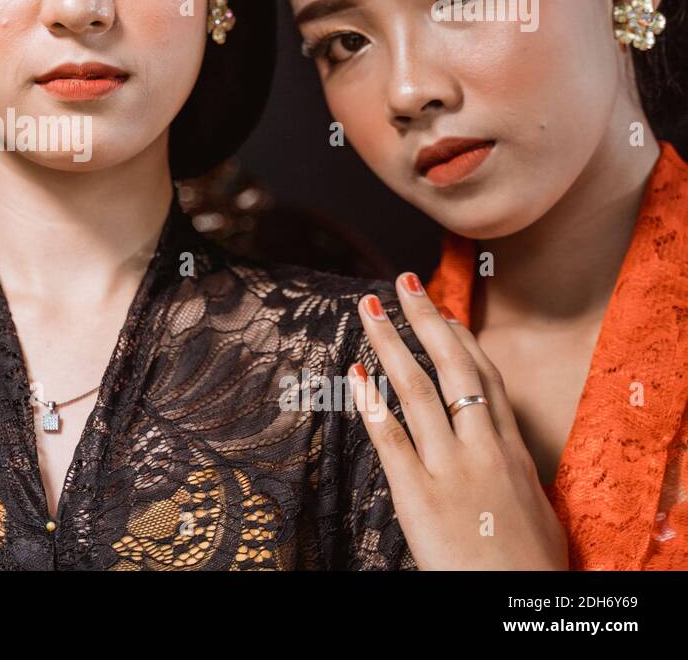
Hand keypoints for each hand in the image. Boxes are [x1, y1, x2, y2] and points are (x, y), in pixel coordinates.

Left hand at [347, 272, 567, 569]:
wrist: (517, 604)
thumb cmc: (526, 566)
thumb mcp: (532, 506)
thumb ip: (511, 468)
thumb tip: (500, 446)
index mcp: (511, 450)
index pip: (483, 377)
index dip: (457, 337)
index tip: (437, 307)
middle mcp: (481, 449)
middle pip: (453, 368)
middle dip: (424, 320)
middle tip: (401, 282)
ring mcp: (449, 470)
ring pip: (417, 392)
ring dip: (390, 345)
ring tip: (369, 310)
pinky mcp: (417, 496)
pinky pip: (390, 440)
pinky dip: (371, 404)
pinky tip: (354, 375)